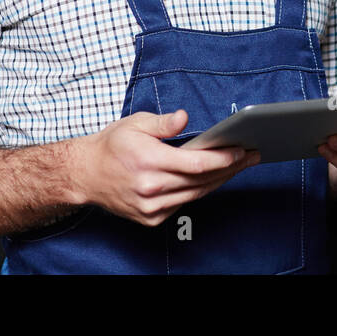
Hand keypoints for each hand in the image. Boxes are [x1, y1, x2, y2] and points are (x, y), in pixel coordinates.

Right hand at [77, 109, 259, 226]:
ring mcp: (151, 207)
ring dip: (220, 180)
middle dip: (231, 168)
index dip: (223, 158)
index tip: (242, 150)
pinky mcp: (150, 218)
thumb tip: (185, 117)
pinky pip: (184, 203)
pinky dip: (200, 190)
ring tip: (239, 166)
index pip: (196, 163)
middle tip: (252, 156)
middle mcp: (151, 188)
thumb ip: (163, 123)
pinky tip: (214, 178)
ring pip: (196, 194)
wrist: (85, 174)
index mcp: (148, 161)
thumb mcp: (135, 124)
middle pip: (202, 180)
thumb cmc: (112, 145)